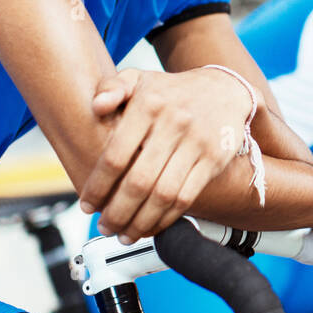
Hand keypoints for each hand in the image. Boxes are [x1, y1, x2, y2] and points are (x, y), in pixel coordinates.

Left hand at [80, 67, 256, 242]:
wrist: (225, 90)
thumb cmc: (172, 91)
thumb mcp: (140, 79)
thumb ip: (112, 88)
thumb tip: (96, 107)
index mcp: (149, 105)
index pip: (116, 155)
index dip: (98, 186)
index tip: (87, 205)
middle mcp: (174, 124)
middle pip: (139, 181)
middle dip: (117, 211)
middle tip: (104, 226)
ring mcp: (196, 144)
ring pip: (164, 194)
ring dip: (141, 221)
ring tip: (124, 234)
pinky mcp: (214, 160)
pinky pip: (186, 197)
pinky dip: (167, 218)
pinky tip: (152, 226)